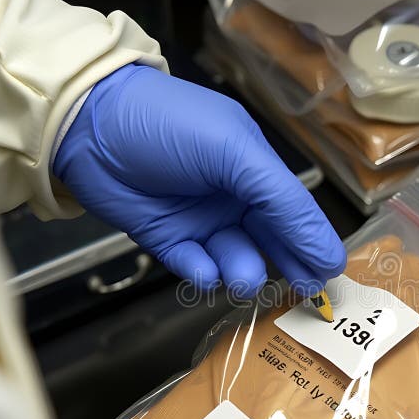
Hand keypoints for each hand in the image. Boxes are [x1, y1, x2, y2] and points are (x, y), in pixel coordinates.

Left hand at [54, 64, 345, 295]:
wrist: (88, 125)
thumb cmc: (170, 125)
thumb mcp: (237, 152)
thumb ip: (283, 200)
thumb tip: (326, 247)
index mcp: (255, 170)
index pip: (295, 212)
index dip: (314, 242)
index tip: (330, 274)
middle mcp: (233, 198)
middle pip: (271, 241)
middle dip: (286, 265)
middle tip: (302, 293)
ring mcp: (200, 221)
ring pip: (236, 258)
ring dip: (241, 270)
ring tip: (240, 276)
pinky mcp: (168, 240)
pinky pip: (195, 266)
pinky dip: (201, 271)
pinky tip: (202, 268)